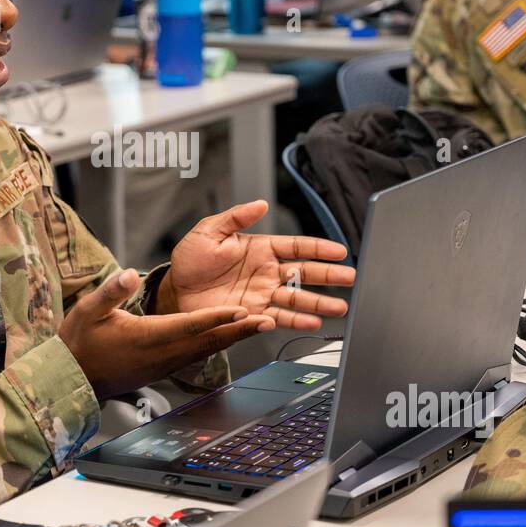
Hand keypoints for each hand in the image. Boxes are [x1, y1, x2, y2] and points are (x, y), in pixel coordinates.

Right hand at [58, 269, 270, 399]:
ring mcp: (165, 365)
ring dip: (235, 338)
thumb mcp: (88, 311)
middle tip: (269, 320)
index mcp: (146, 337)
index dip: (217, 318)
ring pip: (207, 350)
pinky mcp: (165, 369)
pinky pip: (199, 355)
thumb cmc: (80, 343)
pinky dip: (219, 344)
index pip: (188, 325)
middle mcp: (162, 354)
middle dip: (240, 331)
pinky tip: (232, 336)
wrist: (72, 378)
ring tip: (261, 325)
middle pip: (208, 341)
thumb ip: (111, 291)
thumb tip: (128, 273)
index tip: (241, 311)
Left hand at [158, 200, 355, 330]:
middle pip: (304, 273)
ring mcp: (262, 294)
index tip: (340, 251)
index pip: (296, 246)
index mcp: (261, 249)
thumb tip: (259, 204)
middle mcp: (267, 272)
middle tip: (350, 278)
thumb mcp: (209, 231)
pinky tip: (311, 323)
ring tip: (339, 307)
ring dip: (319, 303)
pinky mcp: (253, 314)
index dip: (318, 248)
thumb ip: (235, 218)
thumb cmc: (191, 258)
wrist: (175, 289)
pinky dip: (294, 321)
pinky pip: (278, 318)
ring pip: (297, 299)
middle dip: (329, 276)